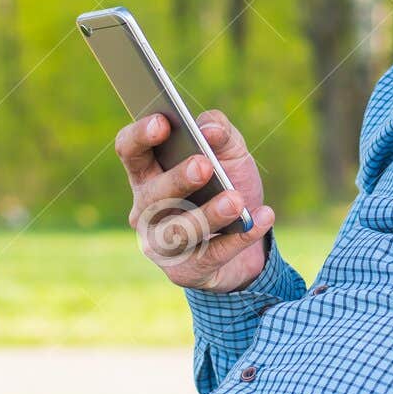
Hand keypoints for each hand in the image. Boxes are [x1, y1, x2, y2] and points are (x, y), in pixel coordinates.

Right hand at [115, 108, 275, 291]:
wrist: (249, 237)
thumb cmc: (228, 186)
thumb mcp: (230, 153)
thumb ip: (221, 132)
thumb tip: (209, 130)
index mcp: (149, 172)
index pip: (130, 151)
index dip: (140, 136)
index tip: (163, 122)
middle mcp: (146, 209)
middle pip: (152, 195)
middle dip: (177, 180)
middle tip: (204, 165)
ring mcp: (160, 244)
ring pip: (179, 231)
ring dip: (210, 214)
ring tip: (236, 201)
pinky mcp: (184, 271)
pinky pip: (211, 255)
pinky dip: (239, 237)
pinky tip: (262, 218)